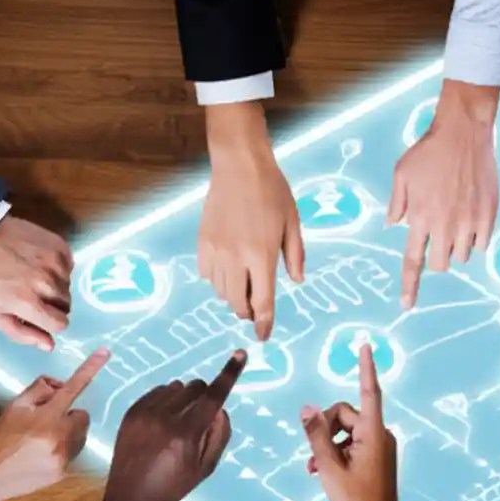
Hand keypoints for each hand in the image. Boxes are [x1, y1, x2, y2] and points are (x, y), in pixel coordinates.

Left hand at [0, 215, 73, 351]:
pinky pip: (69, 267)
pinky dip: (58, 268)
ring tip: (35, 276)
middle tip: (34, 293)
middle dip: (53, 304)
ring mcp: (56, 264)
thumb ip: (22, 333)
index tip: (42, 314)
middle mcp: (47, 285)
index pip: (61, 324)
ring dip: (56, 285)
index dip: (52, 322)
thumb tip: (50, 345)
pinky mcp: (61, 248)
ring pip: (68, 286)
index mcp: (30, 304)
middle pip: (66, 305)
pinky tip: (40, 262)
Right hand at [0, 348, 108, 500]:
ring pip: (80, 435)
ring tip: (41, 439)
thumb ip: (39, 391)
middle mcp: (60, 438)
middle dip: (67, 414)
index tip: (106, 352)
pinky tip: (41, 454)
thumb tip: (59, 384)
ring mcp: (64, 458)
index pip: (72, 388)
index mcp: (46, 418)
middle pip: (81, 416)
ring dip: (67, 432)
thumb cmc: (0, 438)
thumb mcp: (14, 407)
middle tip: (45, 420)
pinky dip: (62, 449)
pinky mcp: (64, 472)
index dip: (90, 369)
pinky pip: (73, 452)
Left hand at [100, 349, 248, 500]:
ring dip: (184, 397)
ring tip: (177, 422)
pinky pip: (157, 391)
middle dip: (204, 395)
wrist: (131, 497)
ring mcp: (145, 413)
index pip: (213, 396)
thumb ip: (219, 435)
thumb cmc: (174, 485)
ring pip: (176, 386)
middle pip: (195, 386)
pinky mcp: (131, 412)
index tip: (239, 354)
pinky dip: (166, 399)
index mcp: (186, 434)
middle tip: (199, 417)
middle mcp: (165, 418)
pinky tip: (162, 420)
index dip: (229, 374)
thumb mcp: (205, 467)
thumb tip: (221, 408)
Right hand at [199, 102, 305, 340]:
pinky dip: (218, 281)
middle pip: (238, 303)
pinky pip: (207, 275)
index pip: (262, 302)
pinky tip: (228, 269)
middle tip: (256, 308)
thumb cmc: (271, 190)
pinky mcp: (203, 242)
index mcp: (262, 255)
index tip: (264, 336)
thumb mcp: (292, 222)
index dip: (263, 324)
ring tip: (244, 285)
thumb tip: (296, 281)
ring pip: (221, 292)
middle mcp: (236, 257)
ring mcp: (216, 250)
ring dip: (234, 296)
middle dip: (248, 312)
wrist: (238, 164)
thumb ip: (294, 255)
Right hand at [300, 344, 406, 500]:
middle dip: (325, 428)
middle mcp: (380, 434)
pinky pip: (352, 444)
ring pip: (345, 431)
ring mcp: (379, 446)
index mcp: (374, 432)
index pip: (370, 391)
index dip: (366, 367)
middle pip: (345, 413)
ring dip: (327, 444)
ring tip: (314, 468)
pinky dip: (336, 452)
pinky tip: (320, 471)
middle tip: (312, 454)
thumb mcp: (328, 465)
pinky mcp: (376, 457)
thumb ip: (316, 435)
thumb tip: (307, 408)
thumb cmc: (356, 498)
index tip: (367, 345)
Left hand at [390, 80, 499, 308]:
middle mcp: (444, 224)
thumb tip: (393, 225)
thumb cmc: (429, 151)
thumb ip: (396, 204)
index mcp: (420, 217)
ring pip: (463, 256)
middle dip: (437, 257)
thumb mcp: (402, 174)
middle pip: (441, 264)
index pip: (413, 261)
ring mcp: (469, 221)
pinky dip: (476, 238)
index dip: (410, 286)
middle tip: (438, 236)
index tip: (407, 306)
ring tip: (455, 218)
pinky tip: (471, 216)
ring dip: (457, 245)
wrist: (464, 132)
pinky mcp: (488, 215)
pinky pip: (482, 244)